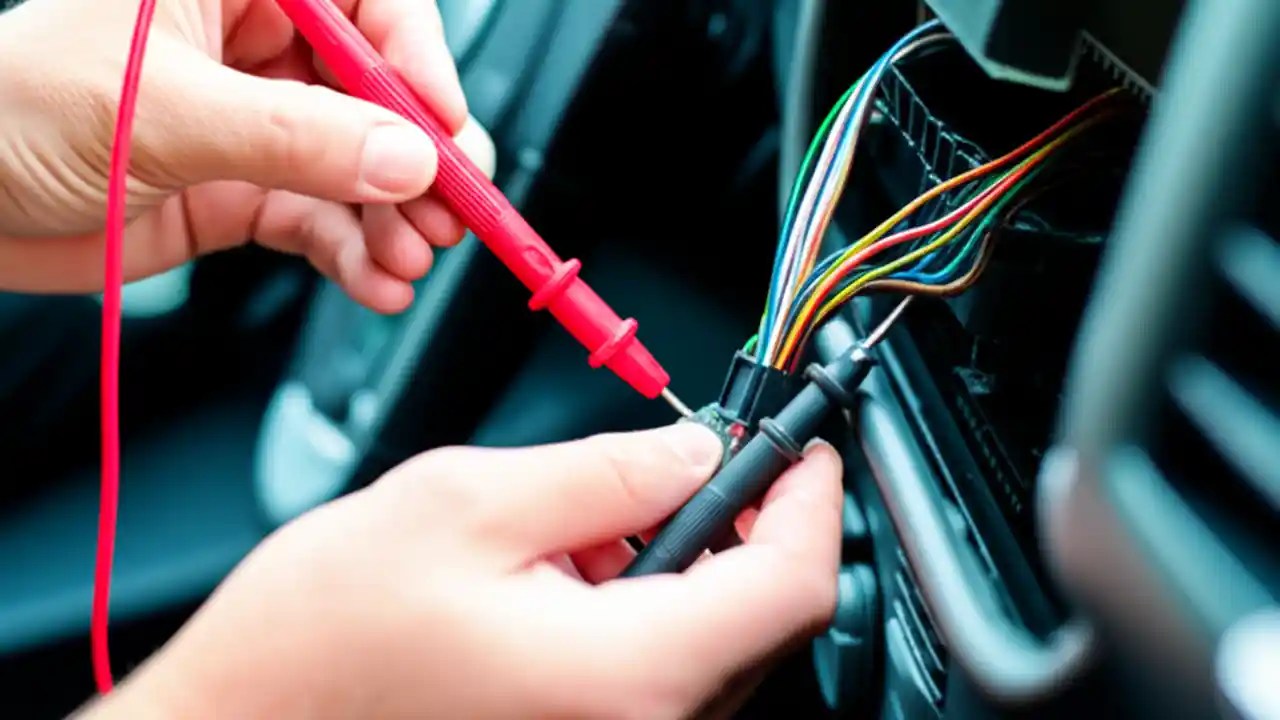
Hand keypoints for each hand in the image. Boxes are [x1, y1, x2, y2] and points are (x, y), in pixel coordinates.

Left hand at [0, 0, 492, 311]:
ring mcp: (254, 124)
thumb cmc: (9, 112)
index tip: (443, 127)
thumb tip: (406, 158)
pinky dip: (357, 255)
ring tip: (409, 259)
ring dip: (395, 220)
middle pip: (377, 92)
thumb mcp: (164, 115)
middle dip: (417, 159)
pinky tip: (377, 281)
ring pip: (360, 166)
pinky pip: (324, 220)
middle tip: (450, 210)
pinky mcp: (246, 191)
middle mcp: (251, 46)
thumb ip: (296, 137)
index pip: (365, 4)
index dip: (416, 60)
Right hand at [83, 424, 842, 718]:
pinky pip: (658, 675)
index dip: (813, 498)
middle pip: (761, 618)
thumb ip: (603, 471)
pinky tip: (573, 574)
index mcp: (625, 672)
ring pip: (710, 644)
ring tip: (593, 517)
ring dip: (685, 562)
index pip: (792, 584)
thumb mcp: (464, 504)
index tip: (803, 446)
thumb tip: (691, 450)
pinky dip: (646, 608)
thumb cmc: (319, 644)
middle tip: (694, 453)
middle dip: (744, 519)